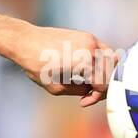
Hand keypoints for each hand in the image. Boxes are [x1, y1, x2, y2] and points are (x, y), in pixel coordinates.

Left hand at [5, 25, 119, 107]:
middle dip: (102, 86)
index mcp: (85, 63)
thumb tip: (90, 90)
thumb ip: (78, 91)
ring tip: (89, 82)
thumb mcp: (56, 88)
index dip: (96, 97)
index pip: (104, 84)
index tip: (83, 101)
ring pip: (111, 60)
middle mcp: (92, 49)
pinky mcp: (87, 35)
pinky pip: (103, 51)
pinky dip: (100, 62)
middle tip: (88, 93)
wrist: (26, 41)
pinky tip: (86, 70)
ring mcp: (91, 40)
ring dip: (104, 73)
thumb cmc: (36, 65)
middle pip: (112, 72)